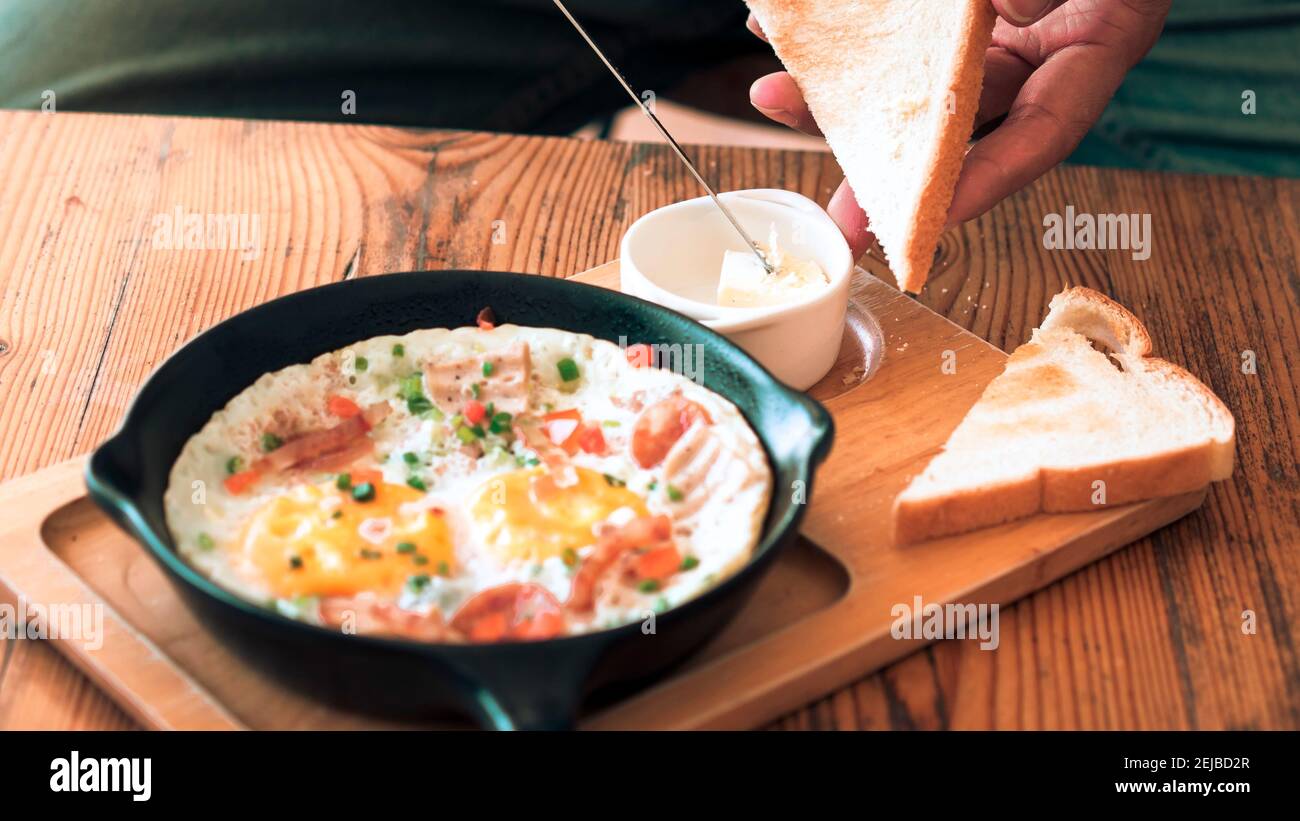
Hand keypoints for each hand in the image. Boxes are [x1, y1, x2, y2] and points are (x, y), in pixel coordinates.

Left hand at [747, 0, 1171, 257]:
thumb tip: (1006, 6)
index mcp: (1094, 46)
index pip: (1042, 134)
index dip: (989, 180)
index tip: (936, 214)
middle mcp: (1036, 50)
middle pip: (959, 125)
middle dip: (889, 171)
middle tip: (841, 222)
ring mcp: (988, 30)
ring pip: (913, 81)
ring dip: (842, 97)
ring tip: (774, 98)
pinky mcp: (947, 12)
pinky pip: (894, 33)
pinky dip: (843, 39)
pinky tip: (775, 25)